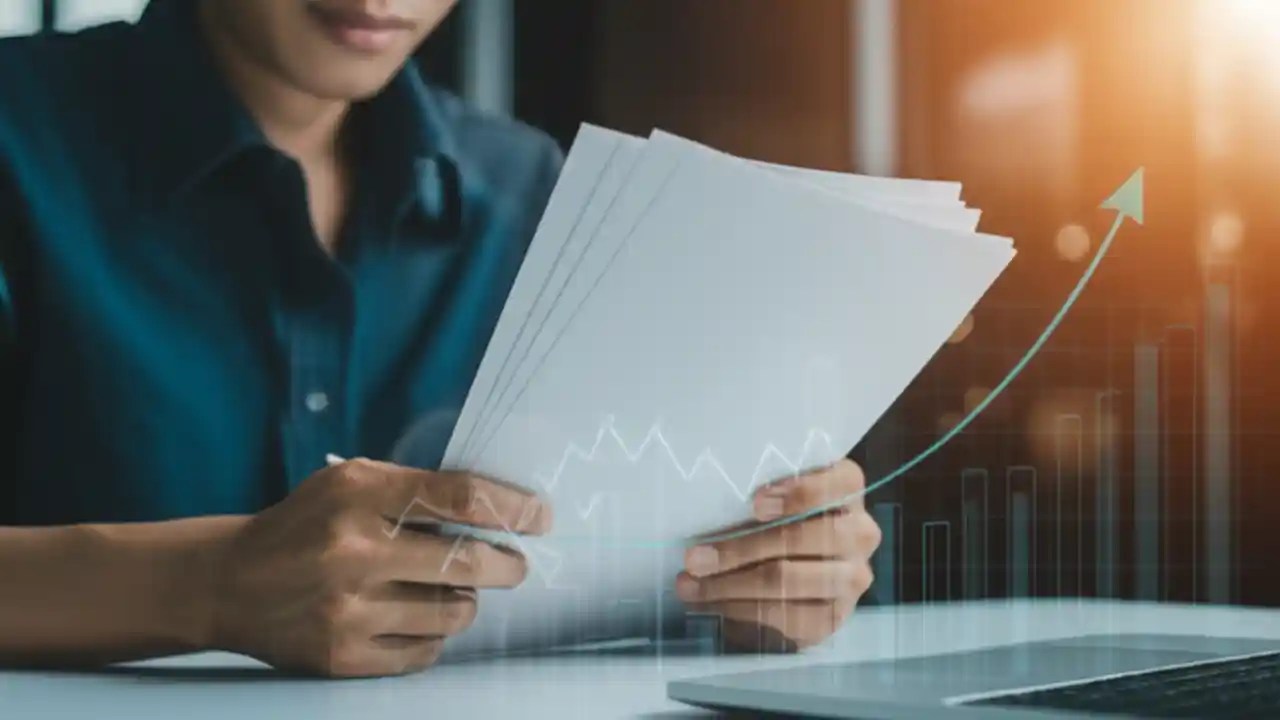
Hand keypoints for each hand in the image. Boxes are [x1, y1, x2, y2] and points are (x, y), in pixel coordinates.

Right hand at [207, 458, 551, 676]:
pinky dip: (434, 634)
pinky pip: (425, 652)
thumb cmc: (306, 523)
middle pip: (465, 562)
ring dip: (466, 600)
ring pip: (452, 612)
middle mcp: (353, 552)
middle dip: (505, 565)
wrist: (229, 582)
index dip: (510, 507)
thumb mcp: (351, 482)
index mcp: (358, 496)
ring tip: (453, 589)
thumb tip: (497, 507)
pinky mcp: (341, 657)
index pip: (458, 496)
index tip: (540, 517)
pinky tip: (418, 618)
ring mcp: (347, 611)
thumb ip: (415, 488)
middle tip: (513, 564)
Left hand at [676, 459, 879, 651]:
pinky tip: (713, 605)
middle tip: (694, 557)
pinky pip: (788, 618)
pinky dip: (742, 611)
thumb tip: (706, 507)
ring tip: (689, 585)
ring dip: (730, 585)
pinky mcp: (836, 615)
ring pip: (789, 580)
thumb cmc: (771, 519)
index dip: (798, 493)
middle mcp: (861, 531)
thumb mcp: (767, 498)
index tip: (754, 504)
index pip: (837, 484)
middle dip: (741, 549)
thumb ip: (754, 499)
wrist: (790, 574)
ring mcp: (852, 576)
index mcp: (847, 488)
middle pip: (803, 538)